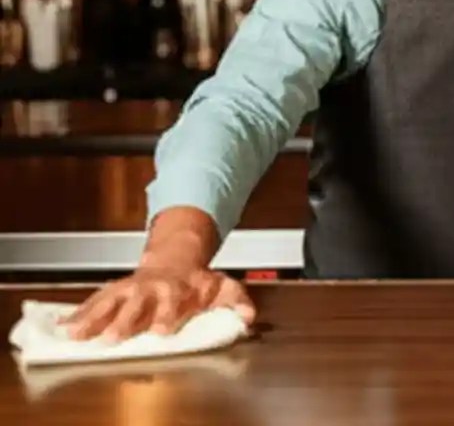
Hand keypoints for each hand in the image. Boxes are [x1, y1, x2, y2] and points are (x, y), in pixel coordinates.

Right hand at [59, 266, 255, 342]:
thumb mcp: (223, 286)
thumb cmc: (198, 280)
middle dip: (124, 320)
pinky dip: (79, 312)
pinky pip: (94, 300)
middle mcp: (152, 288)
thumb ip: (237, 301)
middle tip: (112, 337)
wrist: (177, 257)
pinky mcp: (115, 289)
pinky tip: (64, 324)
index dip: (166, 317)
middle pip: (136, 304)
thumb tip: (248, 316)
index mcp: (177, 290)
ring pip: (109, 300)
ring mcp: (131, 287)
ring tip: (76, 332)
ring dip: (93, 316)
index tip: (160, 331)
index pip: (171, 304)